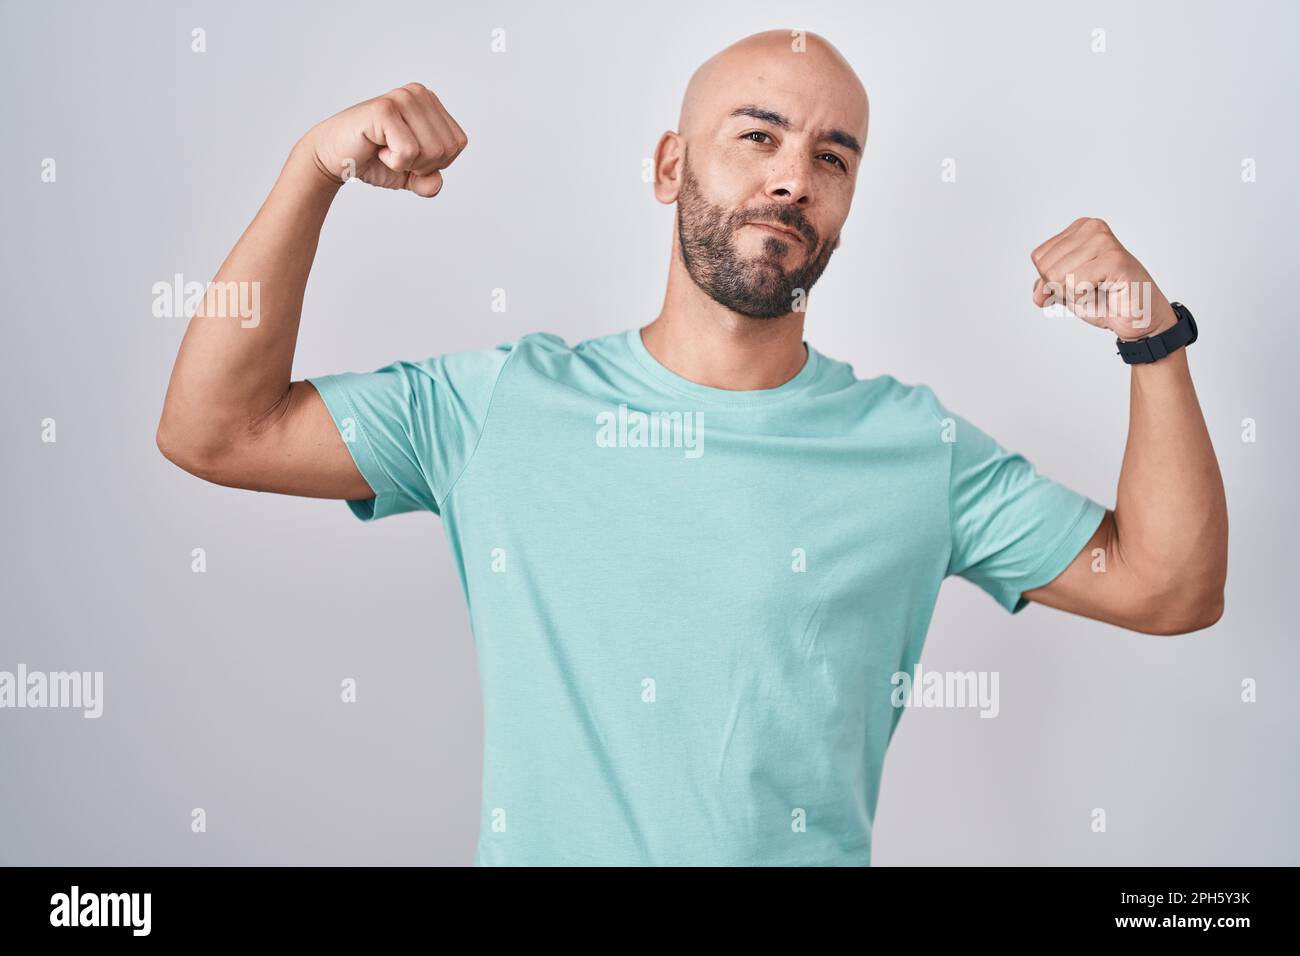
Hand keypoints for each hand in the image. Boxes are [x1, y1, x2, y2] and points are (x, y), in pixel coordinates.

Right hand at [303, 82, 467, 196]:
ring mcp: (402, 98)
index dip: (436, 162)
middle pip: (447, 148)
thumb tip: (435, 183)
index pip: (458, 143)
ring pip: (432, 151)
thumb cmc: (372, 161)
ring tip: (385, 149)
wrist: (334, 158)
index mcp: (430, 103)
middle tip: (394, 154)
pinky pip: (409, 151)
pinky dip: (394, 162)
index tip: (407, 154)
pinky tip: (377, 148)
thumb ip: (429, 181)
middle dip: (422, 165)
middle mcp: (418, 94)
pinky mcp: (384, 109)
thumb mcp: (410, 175)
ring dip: (408, 163)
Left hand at [1030, 217, 1175, 340]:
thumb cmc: (1105, 300)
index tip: (1079, 282)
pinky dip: (1084, 296)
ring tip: (1098, 289)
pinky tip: (1105, 291)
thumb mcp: (1065, 292)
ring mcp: (1104, 241)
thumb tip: (1038, 293)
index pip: (1038, 257)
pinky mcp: (1115, 259)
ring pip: (1057, 276)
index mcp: (1079, 229)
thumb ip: (1045, 287)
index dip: (1052, 280)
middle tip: (1090, 288)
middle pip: (1046, 267)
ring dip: (1074, 293)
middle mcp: (1092, 228)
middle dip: (1063, 288)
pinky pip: (1074, 283)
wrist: (1138, 317)